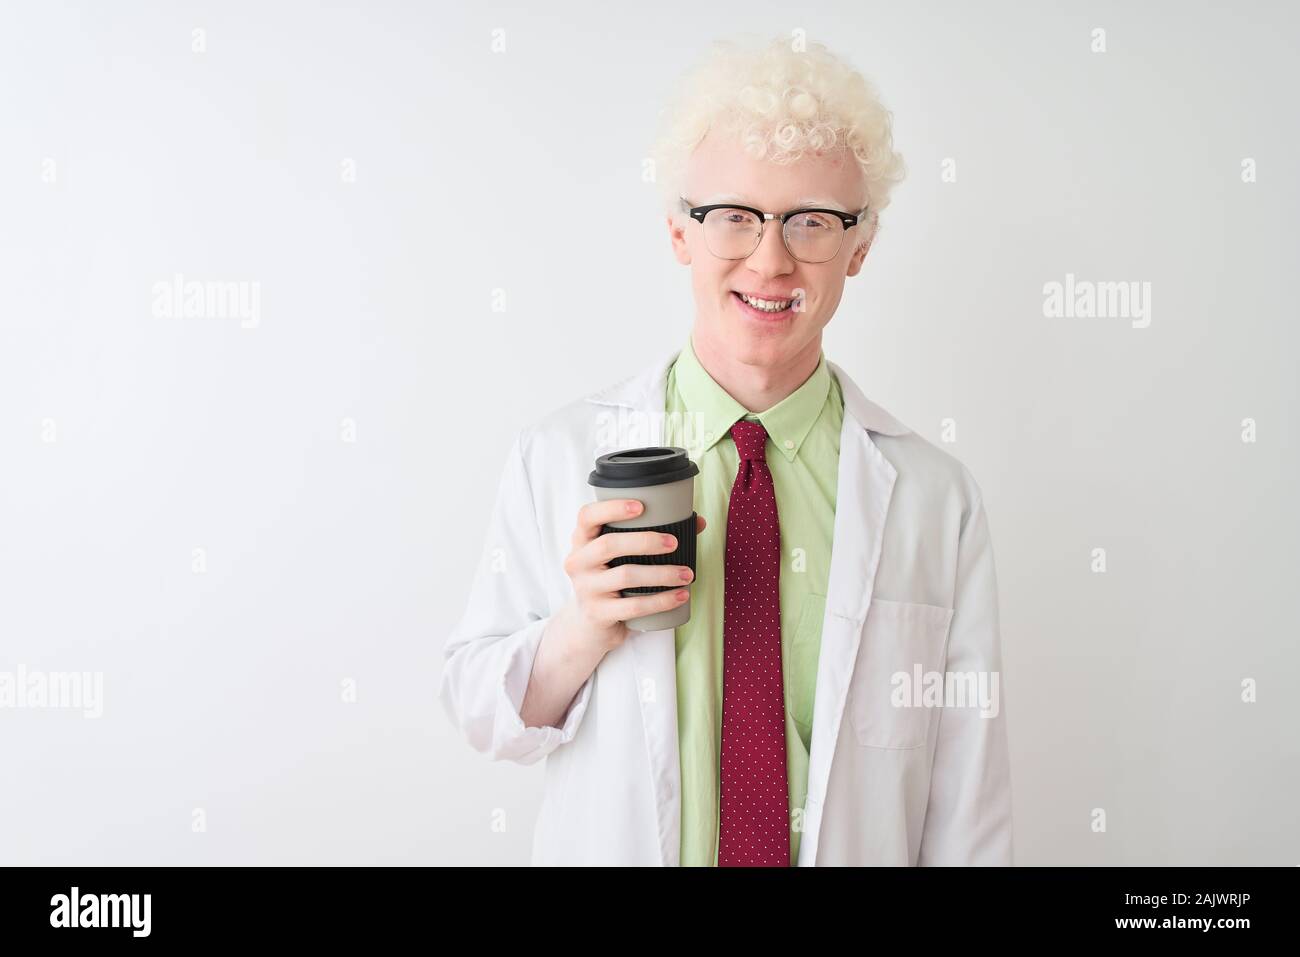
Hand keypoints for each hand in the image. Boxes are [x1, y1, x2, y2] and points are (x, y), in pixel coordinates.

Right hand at [561, 499, 706, 652]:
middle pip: (608, 544)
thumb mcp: (620, 557)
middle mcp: (578, 562)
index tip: (641, 506)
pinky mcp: (598, 614)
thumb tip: (697, 521)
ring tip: (686, 573)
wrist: (591, 626)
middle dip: (645, 541)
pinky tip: (681, 595)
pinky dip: (661, 601)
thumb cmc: (612, 580)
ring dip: (661, 573)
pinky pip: (633, 606)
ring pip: (625, 575)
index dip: (611, 508)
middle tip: (674, 543)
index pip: (587, 516)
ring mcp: (586, 589)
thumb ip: (652, 535)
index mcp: (582, 540)